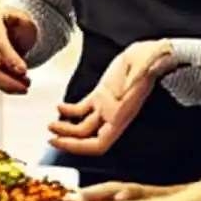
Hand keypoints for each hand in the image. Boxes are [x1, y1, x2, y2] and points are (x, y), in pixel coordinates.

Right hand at [0, 7, 37, 93]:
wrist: (11, 22)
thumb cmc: (19, 20)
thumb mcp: (25, 20)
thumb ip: (23, 36)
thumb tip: (21, 59)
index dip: (11, 57)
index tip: (23, 71)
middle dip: (8, 75)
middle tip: (26, 83)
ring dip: (7, 83)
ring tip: (25, 87)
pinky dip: (4, 85)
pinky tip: (18, 88)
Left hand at [50, 40, 174, 154]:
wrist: (150, 53)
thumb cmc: (148, 61)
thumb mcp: (141, 68)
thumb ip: (136, 77)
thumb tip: (130, 83)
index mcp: (121, 115)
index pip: (99, 144)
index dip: (78, 147)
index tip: (60, 142)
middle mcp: (113, 115)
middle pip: (87, 139)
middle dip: (68, 141)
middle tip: (50, 139)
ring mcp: (106, 106)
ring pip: (83, 126)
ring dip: (66, 127)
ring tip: (50, 124)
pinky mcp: (102, 95)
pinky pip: (83, 109)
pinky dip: (69, 111)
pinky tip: (59, 106)